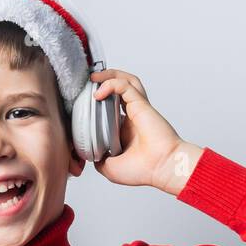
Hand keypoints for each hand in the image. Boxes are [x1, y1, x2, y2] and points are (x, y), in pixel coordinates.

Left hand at [88, 69, 196, 192]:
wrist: (161, 168)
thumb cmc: (143, 170)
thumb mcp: (110, 169)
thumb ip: (99, 159)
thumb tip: (90, 153)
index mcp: (125, 130)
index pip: (110, 107)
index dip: (97, 102)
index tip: (83, 103)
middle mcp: (132, 116)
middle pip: (118, 89)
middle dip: (103, 81)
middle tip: (88, 82)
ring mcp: (137, 109)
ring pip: (125, 81)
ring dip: (109, 75)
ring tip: (94, 77)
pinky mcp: (141, 104)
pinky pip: (125, 86)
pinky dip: (112, 84)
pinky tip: (100, 92)